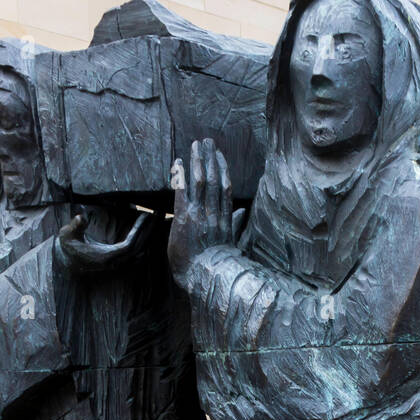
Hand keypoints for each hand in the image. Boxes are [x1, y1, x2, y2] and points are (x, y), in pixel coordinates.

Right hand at [55, 208, 155, 275]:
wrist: (67, 261)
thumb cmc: (68, 246)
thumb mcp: (67, 234)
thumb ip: (75, 225)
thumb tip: (81, 215)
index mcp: (105, 257)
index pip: (128, 246)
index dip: (138, 232)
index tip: (145, 217)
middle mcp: (114, 263)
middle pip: (138, 249)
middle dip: (148, 231)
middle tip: (157, 215)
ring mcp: (117, 264)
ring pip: (138, 252)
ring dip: (148, 236)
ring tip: (155, 220)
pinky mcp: (117, 262)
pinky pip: (135, 254)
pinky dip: (143, 242)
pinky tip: (149, 232)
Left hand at [168, 139, 232, 286]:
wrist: (205, 279)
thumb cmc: (216, 267)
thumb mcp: (230, 245)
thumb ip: (235, 226)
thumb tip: (242, 213)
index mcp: (224, 219)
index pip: (225, 188)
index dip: (223, 168)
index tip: (220, 155)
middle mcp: (213, 213)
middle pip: (214, 179)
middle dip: (211, 158)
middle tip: (207, 141)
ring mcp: (199, 215)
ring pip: (201, 181)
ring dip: (198, 160)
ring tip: (196, 145)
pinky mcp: (184, 218)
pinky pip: (183, 191)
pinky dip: (181, 175)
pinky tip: (178, 161)